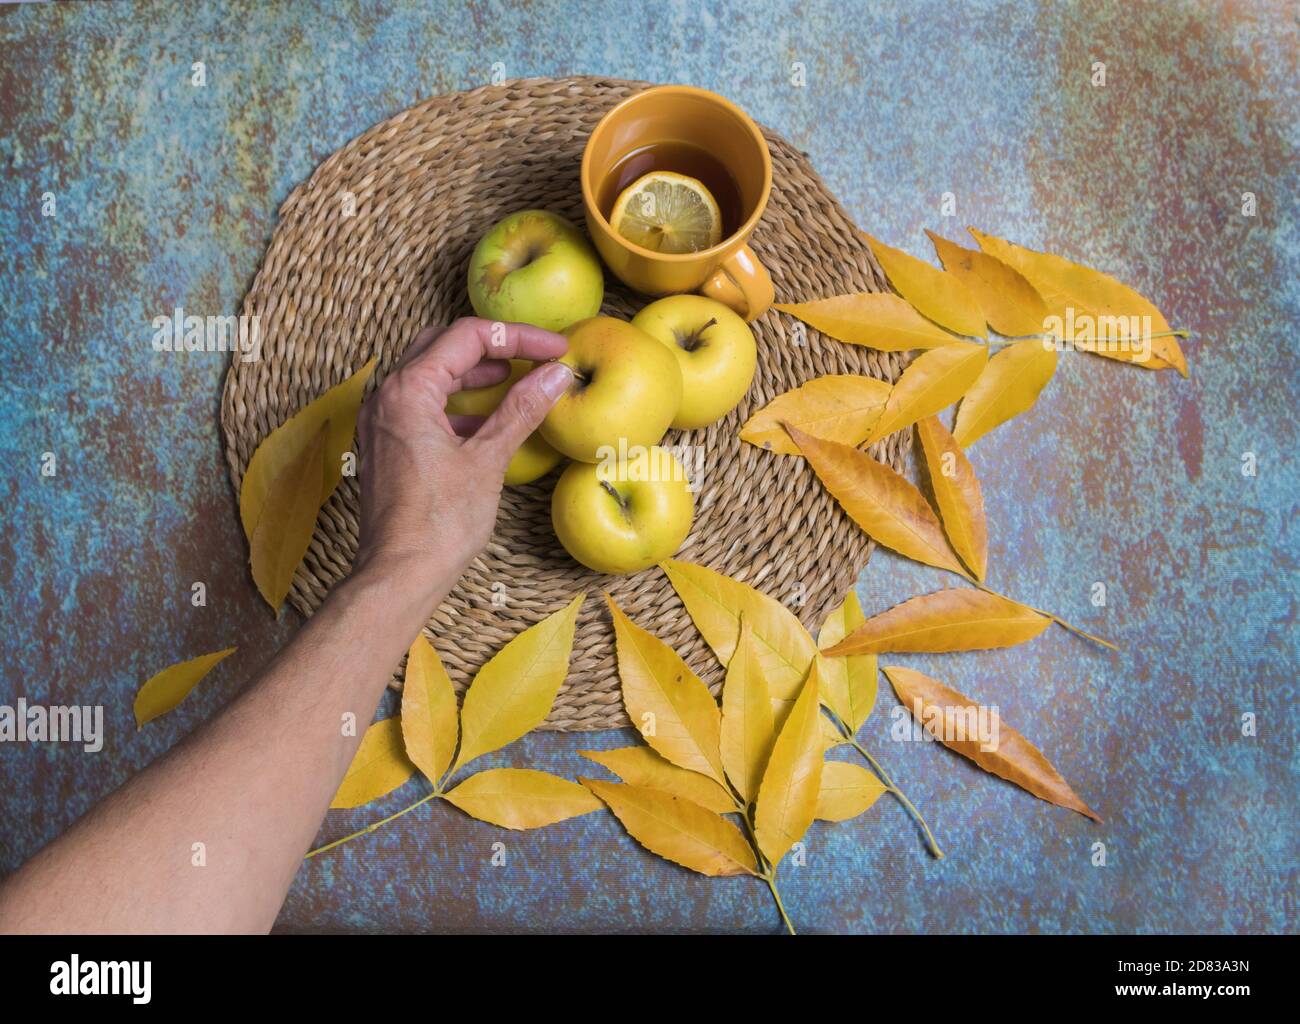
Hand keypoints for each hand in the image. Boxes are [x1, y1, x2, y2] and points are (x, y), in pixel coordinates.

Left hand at [353, 318, 571, 589]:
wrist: (400, 575)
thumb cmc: (439, 524)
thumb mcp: (487, 460)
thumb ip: (521, 410)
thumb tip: (555, 374)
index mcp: (408, 390)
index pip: (467, 337)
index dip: (518, 337)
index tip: (555, 348)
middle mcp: (386, 397)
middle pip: (443, 346)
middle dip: (493, 346)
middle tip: (535, 355)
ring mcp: (382, 421)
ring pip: (431, 374)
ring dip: (474, 372)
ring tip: (517, 379)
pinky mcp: (387, 445)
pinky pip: (422, 404)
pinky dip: (457, 402)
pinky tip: (487, 419)